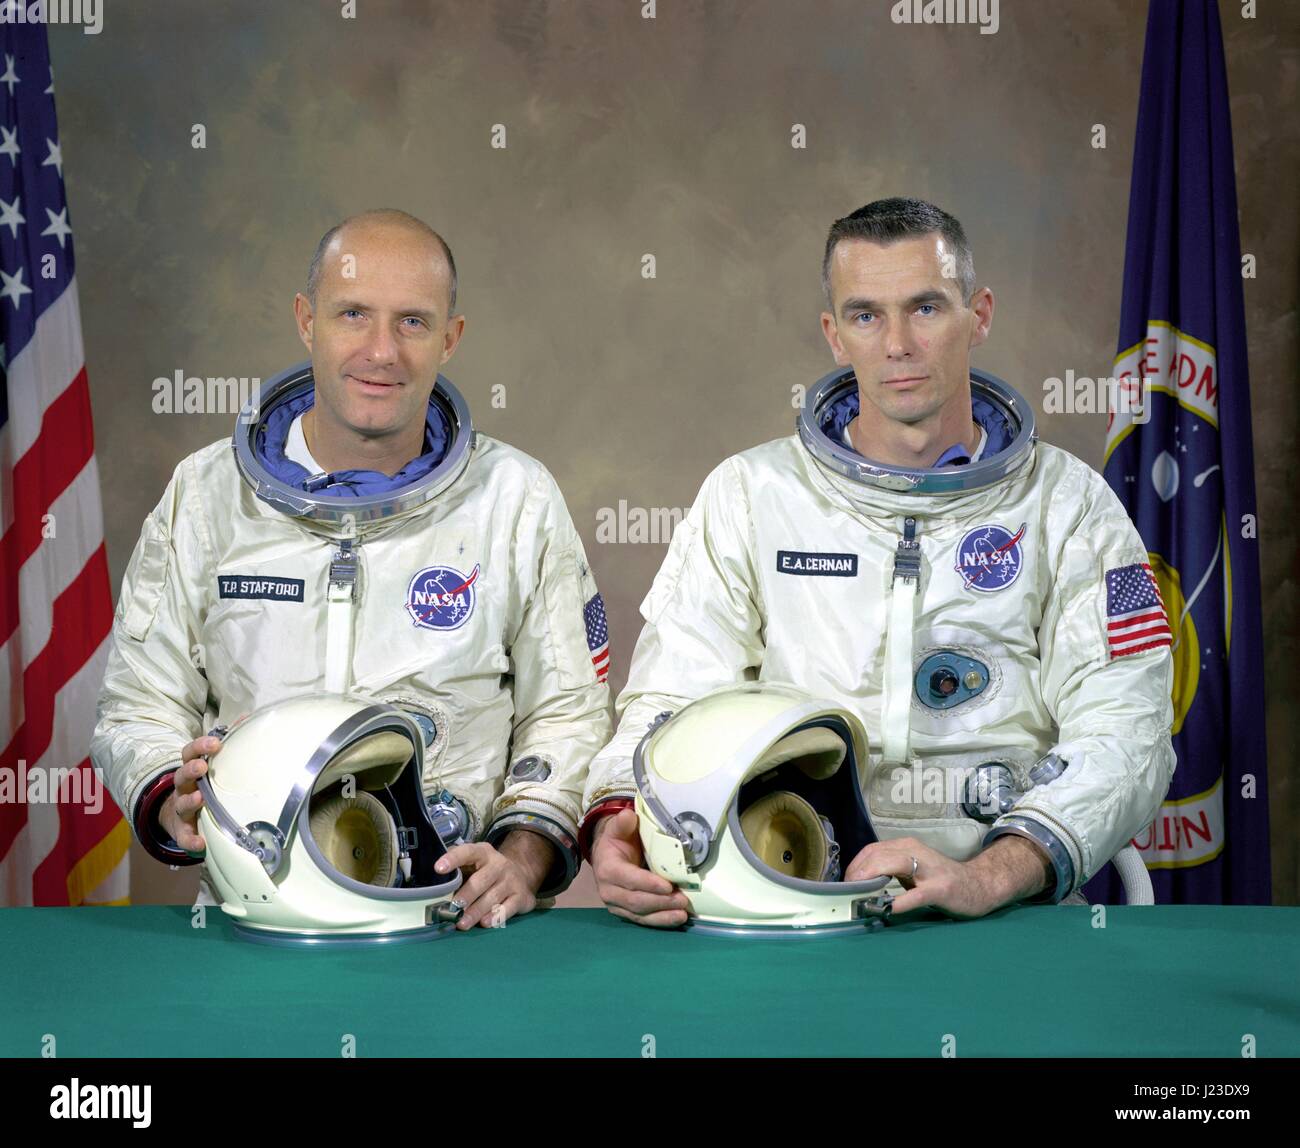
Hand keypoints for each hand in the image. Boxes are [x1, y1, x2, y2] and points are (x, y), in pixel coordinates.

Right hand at [158, 735, 222, 853]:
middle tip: (202, 767)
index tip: (215, 743)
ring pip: (182, 804)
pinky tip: (200, 844)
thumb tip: (246, 717)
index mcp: (191, 770)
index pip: (189, 753)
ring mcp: (181, 809)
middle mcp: (184, 788)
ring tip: (200, 799)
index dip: (200, 747)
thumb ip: (226, 742)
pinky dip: (191, 840)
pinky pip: (184, 836)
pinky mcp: (182, 830)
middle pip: (182, 775)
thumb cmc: (201, 785)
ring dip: (190, 801)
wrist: (177, 816)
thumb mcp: (209, 765)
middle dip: (191, 770)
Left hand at [434, 841, 537, 929]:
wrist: (521, 874)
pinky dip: (496, 916)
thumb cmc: (486, 871)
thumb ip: (456, 868)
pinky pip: (508, 908)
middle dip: (466, 895)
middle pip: (481, 880)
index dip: (453, 859)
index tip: (438, 869)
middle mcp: (499, 864)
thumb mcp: (473, 863)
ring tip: (462, 923)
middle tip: (453, 908)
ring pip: (493, 897)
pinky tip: (485, 923)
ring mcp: (512, 880)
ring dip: (476, 911)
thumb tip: (430, 883)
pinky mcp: (521, 896)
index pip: (467, 852)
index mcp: (483, 852)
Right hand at [591, 808, 689, 927]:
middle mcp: (608, 890)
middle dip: (661, 902)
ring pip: (640, 914)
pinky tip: (676, 918)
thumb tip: (628, 815)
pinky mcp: (624, 912)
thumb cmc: (617, 840)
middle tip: (683, 900)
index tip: (668, 886)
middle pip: (636, 900)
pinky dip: (660, 921)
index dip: (649, 884)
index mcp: (607, 869)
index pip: (629, 879)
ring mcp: (616, 904)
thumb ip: (623, 823)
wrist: (605, 856)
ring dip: (663, 915)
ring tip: (683, 913)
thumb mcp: (617, 828)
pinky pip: (642, 920)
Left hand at [844, 837, 999, 919]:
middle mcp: (915, 851)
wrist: (979, 885)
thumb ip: (890, 870)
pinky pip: (916, 895)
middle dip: (858, 873)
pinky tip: (889, 909)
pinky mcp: (940, 889)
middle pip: (878, 855)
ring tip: (859, 896)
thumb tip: (861, 882)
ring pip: (893, 865)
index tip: (845, 883)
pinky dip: (900, 902)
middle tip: (847, 892)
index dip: (854, 866)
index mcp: (906, 846)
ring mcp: (929, 870)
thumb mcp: (913, 869)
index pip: (871, 850)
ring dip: (871, 879)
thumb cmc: (941, 878)